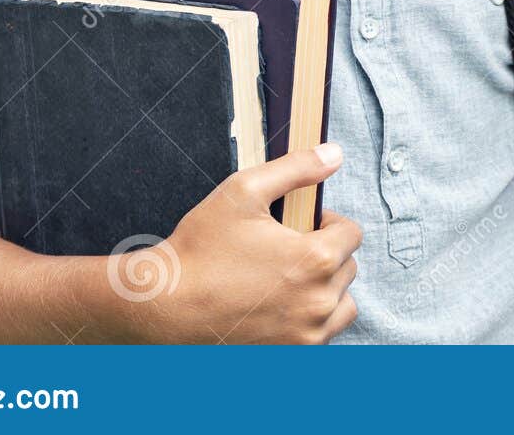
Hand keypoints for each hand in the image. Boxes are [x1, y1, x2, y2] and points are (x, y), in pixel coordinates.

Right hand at [120, 143, 361, 343]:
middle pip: (348, 269)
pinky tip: (277, 310)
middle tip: (287, 252)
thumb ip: (295, 168)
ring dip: (326, 291)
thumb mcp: (243, 193)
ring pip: (342, 306)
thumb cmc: (199, 250)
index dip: (329, 223)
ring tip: (289, 282)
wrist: (161, 309)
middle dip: (326, 255)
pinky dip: (309, 323)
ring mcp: (306, 338)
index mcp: (315, 260)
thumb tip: (334, 153)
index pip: (353, 234)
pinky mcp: (291, 360)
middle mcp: (319, 303)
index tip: (304, 225)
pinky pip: (321, 337)